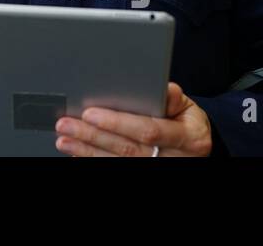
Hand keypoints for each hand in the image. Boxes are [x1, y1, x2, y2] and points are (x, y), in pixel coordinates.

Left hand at [54, 82, 211, 156]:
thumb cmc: (186, 122)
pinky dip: (94, 161)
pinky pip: (116, 169)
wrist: (198, 146)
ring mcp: (157, 168)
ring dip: (87, 150)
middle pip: (127, 149)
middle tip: (65, 124)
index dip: (118, 122)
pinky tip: (77, 153)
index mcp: (187, 137)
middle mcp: (173, 158)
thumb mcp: (187, 106)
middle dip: (93, 136)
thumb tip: (162, 89)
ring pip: (119, 162)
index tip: (90, 113)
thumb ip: (172, 97)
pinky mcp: (144, 173)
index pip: (148, 130)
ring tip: (64, 139)